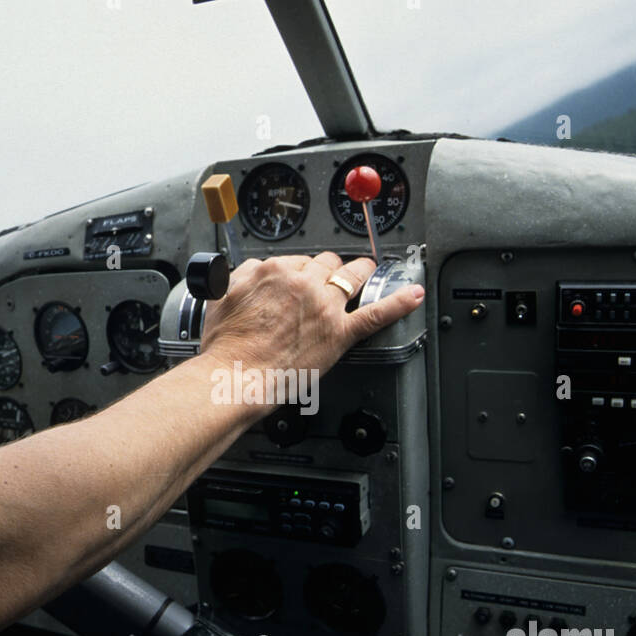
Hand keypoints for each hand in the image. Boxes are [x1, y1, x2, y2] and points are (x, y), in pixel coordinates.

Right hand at [200, 253, 423, 385]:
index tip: (301, 281)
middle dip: (329, 269)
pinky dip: (398, 304)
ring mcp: (324, 307)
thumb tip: (255, 270)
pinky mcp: (339, 332)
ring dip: (360, 272)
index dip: (300, 272)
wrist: (235, 374)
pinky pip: (375, 314)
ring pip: (351, 277)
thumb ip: (243, 276)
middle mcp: (302, 283)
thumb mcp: (223, 296)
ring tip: (367, 272)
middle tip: (331, 278)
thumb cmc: (226, 345)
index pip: (295, 260)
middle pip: (325, 264)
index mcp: (274, 271)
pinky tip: (412, 296)